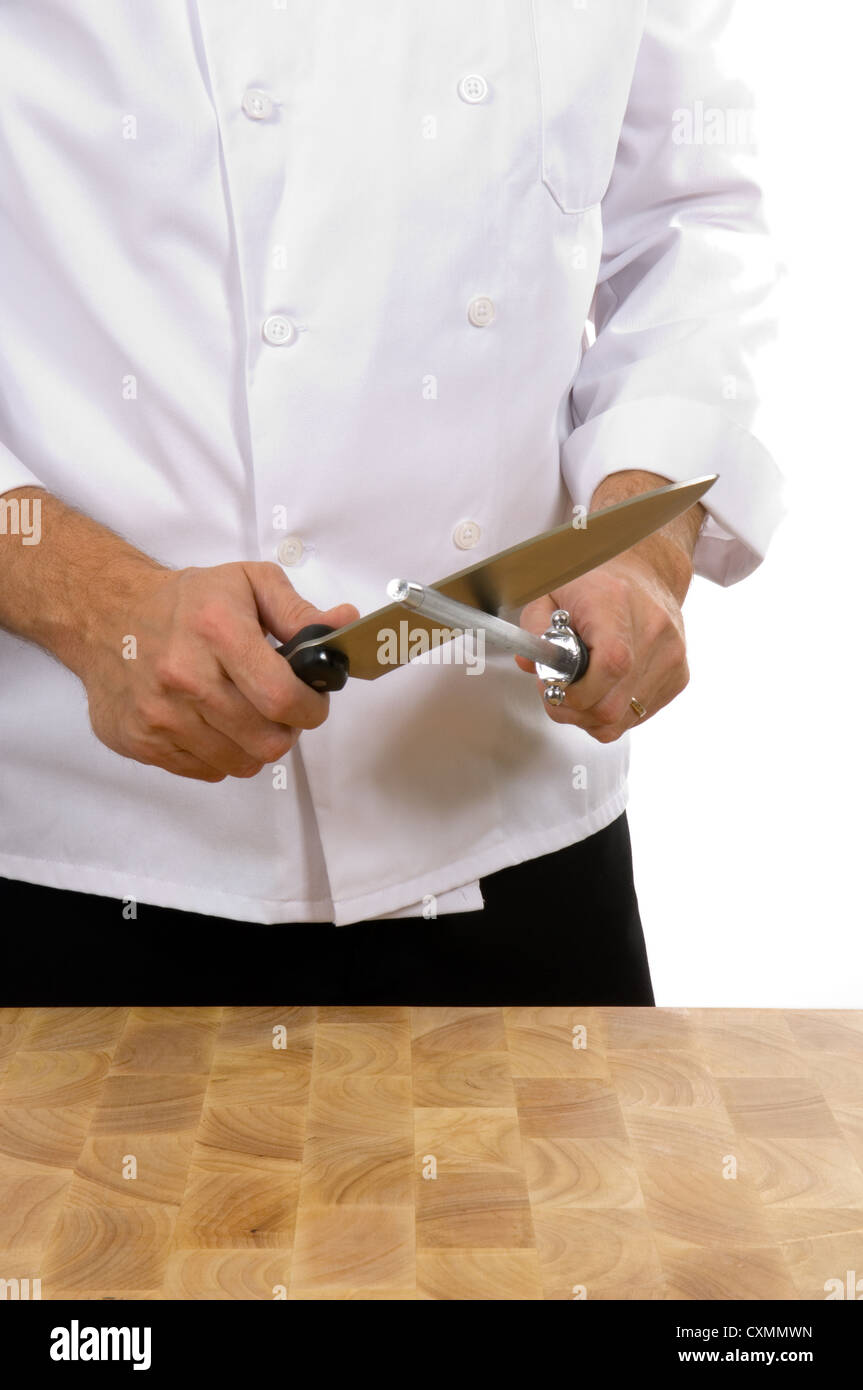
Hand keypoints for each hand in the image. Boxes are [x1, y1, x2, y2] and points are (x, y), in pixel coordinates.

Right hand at [76, 561, 357, 780]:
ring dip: (254, 744)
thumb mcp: (249, 584)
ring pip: (240, 764)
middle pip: (267, 742)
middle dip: (287, 729)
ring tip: (244, 713)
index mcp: (217, 630)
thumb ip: (300, 612)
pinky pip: (206, 771)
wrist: (106, 614)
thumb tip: (344, 625)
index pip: (282, 698)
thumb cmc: (188, 601)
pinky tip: (210, 721)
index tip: (312, 700)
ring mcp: (159, 714)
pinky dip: (220, 754)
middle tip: (279, 708)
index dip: (311, 708)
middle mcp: (184, 676)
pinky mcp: (140, 741)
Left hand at [517, 549, 690, 742]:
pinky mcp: (678, 677)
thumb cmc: (594, 584)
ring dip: (590, 715)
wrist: (647, 574)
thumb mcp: (551, 593)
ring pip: (622, 720)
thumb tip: (528, 666)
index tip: (555, 686)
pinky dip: (613, 711)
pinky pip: (636, 716)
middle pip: (611, 706)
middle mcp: (652, 630)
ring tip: (579, 689)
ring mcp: (671, 656)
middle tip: (558, 691)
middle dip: (574, 710)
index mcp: (617, 603)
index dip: (577, 692)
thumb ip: (533, 628)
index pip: (611, 665)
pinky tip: (604, 686)